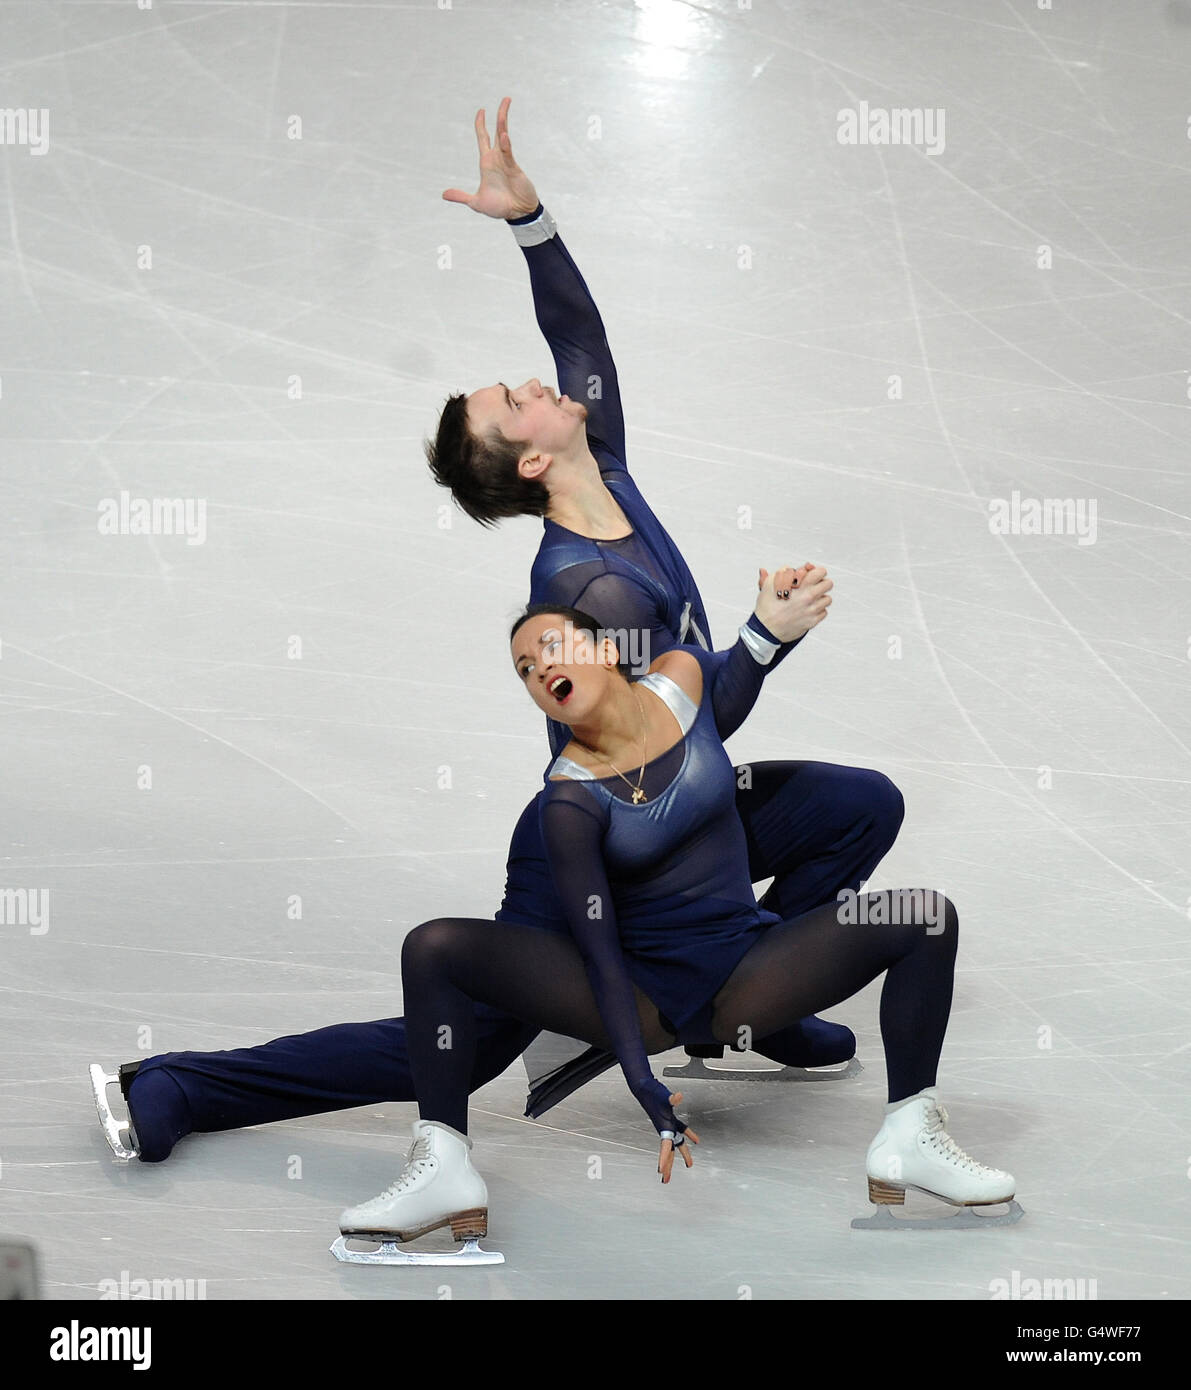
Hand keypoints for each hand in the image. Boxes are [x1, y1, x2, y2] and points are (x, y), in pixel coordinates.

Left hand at [442, 97, 539, 220]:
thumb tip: (443, 194)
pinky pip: (508, 154)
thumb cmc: (500, 207)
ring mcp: (506, 161)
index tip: (481, 111)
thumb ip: (460, 196)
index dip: (481, 124)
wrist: (516, 214)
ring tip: (504, 105)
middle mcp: (497, 158)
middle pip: (497, 131)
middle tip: (506, 99)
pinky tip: (504, 136)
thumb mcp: (476, 202)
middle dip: (500, 115)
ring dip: (503, 121)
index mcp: (486, 163)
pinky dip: (505, 145)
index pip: (483, 138)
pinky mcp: (513, 168)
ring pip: (504, 136)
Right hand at [658, 1099, 699, 1184]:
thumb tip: (678, 1096)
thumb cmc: (651, 1092)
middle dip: (668, 1166)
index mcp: (663, 1127)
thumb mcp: (664, 1096)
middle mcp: (665, 1128)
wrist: (644, 1087)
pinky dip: (688, 1134)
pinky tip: (695, 1140)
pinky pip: (681, 1130)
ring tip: (689, 1164)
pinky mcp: (670, 1119)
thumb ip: (672, 1098)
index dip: (663, 1158)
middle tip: (666, 1179)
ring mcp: (667, 1124)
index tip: (660, 1171)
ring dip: (682, 1154)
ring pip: (676, 1143)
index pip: (665, 1146)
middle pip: (669, 1151)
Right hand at [754, 562, 832, 641]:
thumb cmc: (767, 607)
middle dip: (821, 583)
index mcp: (800, 585)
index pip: (820, 572)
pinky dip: (818, 610)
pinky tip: (808, 609)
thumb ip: (782, 572)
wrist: (765, 629)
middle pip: (828, 584)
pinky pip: (824, 612)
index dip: (816, 571)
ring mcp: (811, 610)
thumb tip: (789, 567)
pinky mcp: (812, 621)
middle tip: (813, 586)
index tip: (812, 575)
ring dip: (820, 597)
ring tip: (809, 599)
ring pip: (827, 599)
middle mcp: (808, 597)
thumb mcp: (771, 583)